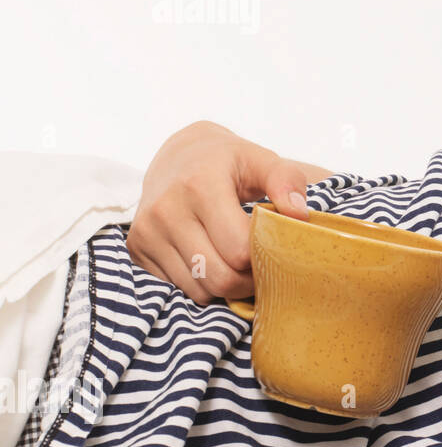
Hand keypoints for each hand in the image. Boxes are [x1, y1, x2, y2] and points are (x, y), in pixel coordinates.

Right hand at [126, 121, 311, 304]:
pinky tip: (213, 260)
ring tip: (238, 263)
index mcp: (200, 186)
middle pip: (220, 277)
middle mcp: (166, 210)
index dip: (263, 258)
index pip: (239, 250)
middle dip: (248, 281)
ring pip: (199, 290)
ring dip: (226, 286)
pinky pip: (179, 288)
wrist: (178, 156)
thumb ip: (286, 181)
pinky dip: (202, 284)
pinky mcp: (137, 248)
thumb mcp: (261, 160)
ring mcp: (146, 231)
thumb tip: (299, 216)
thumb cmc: (228, 161)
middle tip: (261, 267)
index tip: (273, 249)